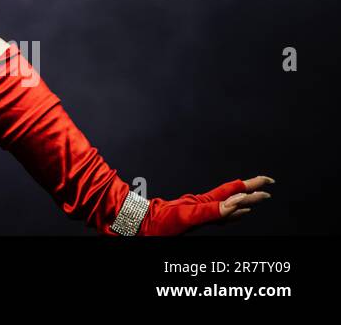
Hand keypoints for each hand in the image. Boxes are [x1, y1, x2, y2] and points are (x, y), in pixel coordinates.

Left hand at [141, 175, 273, 234]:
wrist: (138, 224)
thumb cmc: (159, 223)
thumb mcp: (186, 217)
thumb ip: (209, 212)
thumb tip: (234, 205)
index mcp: (204, 203)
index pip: (231, 192)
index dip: (250, 187)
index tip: (266, 183)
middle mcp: (203, 205)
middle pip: (231, 196)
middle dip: (251, 191)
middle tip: (268, 186)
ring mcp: (198, 211)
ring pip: (226, 203)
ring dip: (243, 200)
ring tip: (257, 197)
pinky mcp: (192, 218)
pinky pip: (218, 214)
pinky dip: (232, 212)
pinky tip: (237, 212)